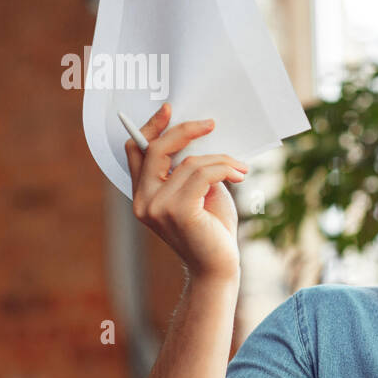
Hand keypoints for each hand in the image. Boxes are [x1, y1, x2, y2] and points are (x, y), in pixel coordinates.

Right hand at [125, 103, 248, 282]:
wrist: (219, 268)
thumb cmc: (213, 230)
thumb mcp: (200, 192)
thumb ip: (191, 169)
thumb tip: (202, 137)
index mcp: (142, 195)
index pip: (136, 151)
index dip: (150, 127)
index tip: (169, 110)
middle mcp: (142, 201)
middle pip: (156, 149)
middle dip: (184, 131)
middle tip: (210, 124)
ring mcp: (156, 207)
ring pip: (188, 162)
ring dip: (220, 159)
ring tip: (240, 167)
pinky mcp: (177, 212)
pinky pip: (201, 175)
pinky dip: (224, 168)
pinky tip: (240, 174)